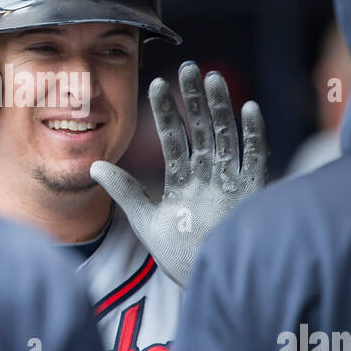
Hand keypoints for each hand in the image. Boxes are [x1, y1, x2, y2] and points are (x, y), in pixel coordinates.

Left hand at [90, 62, 267, 287]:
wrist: (209, 282)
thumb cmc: (180, 256)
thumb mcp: (146, 222)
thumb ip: (124, 191)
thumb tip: (94, 165)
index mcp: (182, 180)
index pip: (172, 137)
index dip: (165, 111)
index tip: (156, 83)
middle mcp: (207, 176)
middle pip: (201, 129)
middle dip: (195, 99)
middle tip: (188, 67)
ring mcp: (230, 182)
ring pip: (227, 136)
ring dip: (221, 108)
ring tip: (213, 79)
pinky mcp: (251, 194)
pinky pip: (256, 159)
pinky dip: (254, 135)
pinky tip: (249, 109)